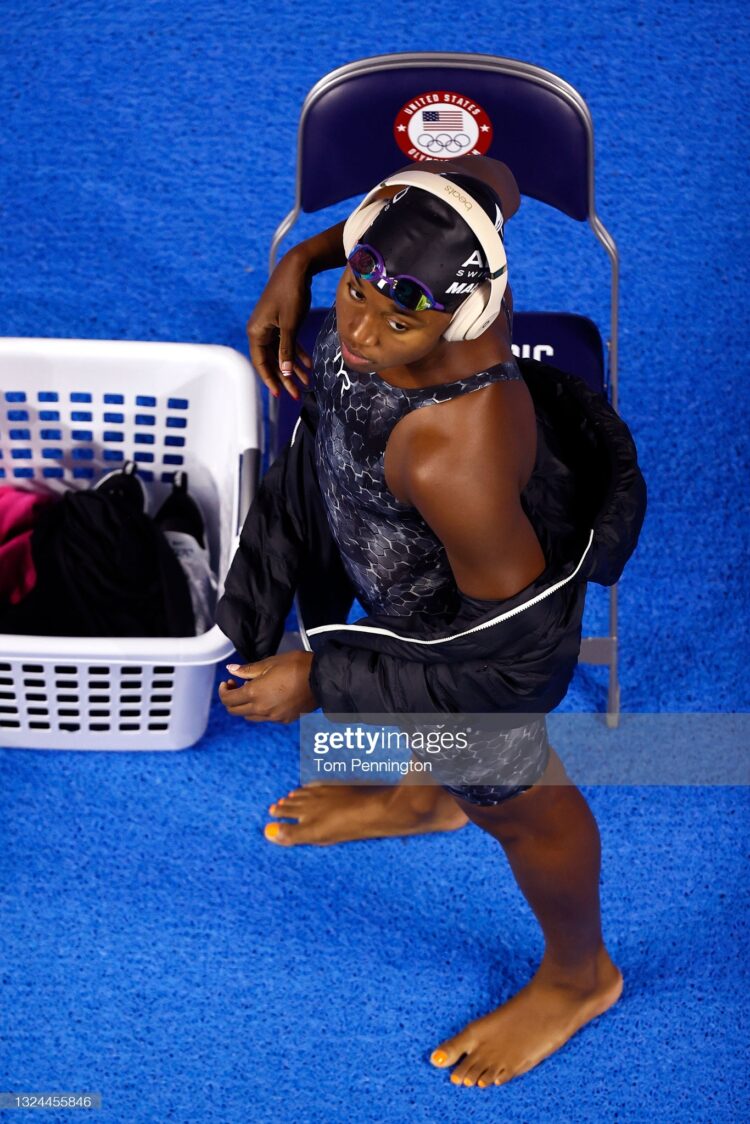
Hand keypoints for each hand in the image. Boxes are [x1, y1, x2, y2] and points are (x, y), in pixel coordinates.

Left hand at [218, 650, 317, 723]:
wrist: (322, 678)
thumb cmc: (296, 666)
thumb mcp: (270, 662)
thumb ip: (248, 669)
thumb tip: (231, 670)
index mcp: (254, 693)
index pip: (228, 699)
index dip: (223, 691)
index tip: (228, 682)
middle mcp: (261, 709)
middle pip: (235, 711)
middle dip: (231, 699)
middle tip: (237, 686)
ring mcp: (273, 717)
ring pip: (250, 716)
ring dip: (245, 706)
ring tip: (253, 692)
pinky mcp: (285, 719)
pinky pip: (266, 718)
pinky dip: (261, 710)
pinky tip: (269, 697)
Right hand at [246, 249, 313, 400]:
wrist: (297, 268)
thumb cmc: (290, 294)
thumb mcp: (289, 325)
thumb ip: (286, 350)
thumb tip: (285, 372)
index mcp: (256, 332)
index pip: (261, 362)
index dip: (270, 380)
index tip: (279, 395)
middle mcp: (261, 331)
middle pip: (272, 361)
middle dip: (285, 379)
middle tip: (296, 395)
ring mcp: (271, 327)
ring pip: (281, 354)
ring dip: (293, 368)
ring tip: (305, 383)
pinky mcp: (281, 322)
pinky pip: (288, 343)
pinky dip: (298, 354)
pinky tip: (308, 366)